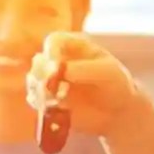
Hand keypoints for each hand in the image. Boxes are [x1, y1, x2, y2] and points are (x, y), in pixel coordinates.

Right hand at [28, 32, 151, 141]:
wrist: (119, 112)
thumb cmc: (117, 84)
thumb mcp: (108, 72)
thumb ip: (84, 69)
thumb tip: (61, 70)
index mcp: (73, 46)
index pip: (53, 41)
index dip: (51, 50)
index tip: (54, 64)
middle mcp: (58, 61)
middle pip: (39, 60)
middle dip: (41, 72)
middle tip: (50, 85)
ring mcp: (52, 81)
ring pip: (33, 81)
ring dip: (38, 89)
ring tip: (53, 99)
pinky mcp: (49, 100)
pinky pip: (36, 100)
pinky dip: (41, 104)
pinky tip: (52, 108)